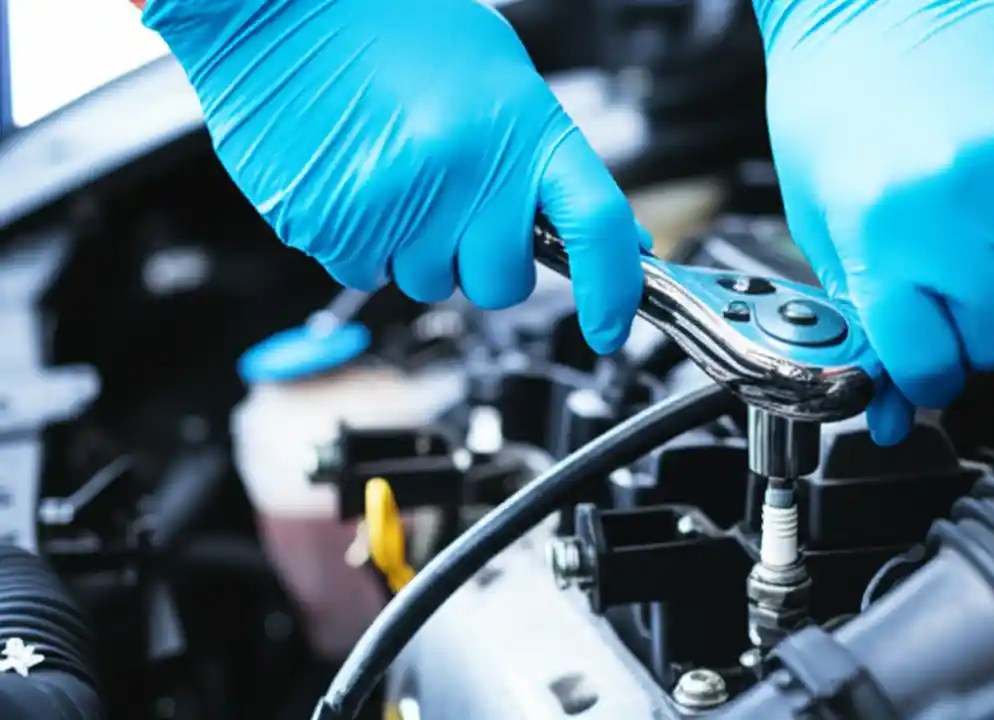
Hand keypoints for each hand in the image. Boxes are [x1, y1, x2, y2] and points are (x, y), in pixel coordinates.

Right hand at [143, 0, 646, 352]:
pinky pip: (369, 274)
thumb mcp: (497, 73)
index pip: (597, 226)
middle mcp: (466, 172)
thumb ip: (544, 157)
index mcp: (522, 126)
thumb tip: (611, 232)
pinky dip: (367, 243)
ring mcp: (398, 206)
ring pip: (432, 284)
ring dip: (421, 249)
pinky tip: (356, 181)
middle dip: (486, 261)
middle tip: (457, 204)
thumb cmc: (388, 25)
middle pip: (503, 283)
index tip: (609, 326)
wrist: (278, 6)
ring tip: (396, 174)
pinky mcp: (334, 230)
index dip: (613, 290)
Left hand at [755, 0, 993, 443]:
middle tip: (956, 311)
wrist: (867, 12)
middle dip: (976, 340)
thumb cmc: (831, 111)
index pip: (929, 364)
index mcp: (883, 235)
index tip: (924, 369)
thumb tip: (888, 409)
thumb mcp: (824, 228)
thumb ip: (865, 320)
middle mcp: (956, 207)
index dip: (925, 379)